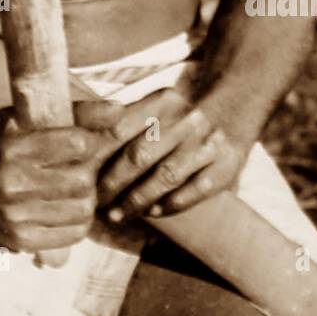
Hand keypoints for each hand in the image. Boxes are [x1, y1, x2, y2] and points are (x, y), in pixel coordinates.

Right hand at [0, 114, 105, 253]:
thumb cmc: (0, 144)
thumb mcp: (28, 119)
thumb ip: (77, 114)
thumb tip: (119, 110)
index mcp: (12, 146)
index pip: (76, 144)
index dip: (87, 141)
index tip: (81, 142)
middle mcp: (10, 182)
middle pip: (82, 181)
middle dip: (89, 172)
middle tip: (80, 167)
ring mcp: (14, 216)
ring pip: (82, 210)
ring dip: (87, 198)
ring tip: (75, 188)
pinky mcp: (20, 241)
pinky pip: (72, 235)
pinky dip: (78, 221)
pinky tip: (66, 208)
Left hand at [74, 88, 254, 221]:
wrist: (235, 108)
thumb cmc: (179, 115)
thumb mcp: (156, 105)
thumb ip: (124, 120)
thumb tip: (82, 144)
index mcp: (163, 101)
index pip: (121, 127)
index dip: (98, 154)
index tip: (81, 173)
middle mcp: (187, 119)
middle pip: (140, 155)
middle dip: (113, 182)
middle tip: (95, 201)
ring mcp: (207, 143)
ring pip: (165, 177)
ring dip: (137, 200)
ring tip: (116, 215)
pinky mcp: (225, 167)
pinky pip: (193, 192)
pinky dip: (170, 205)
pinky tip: (152, 214)